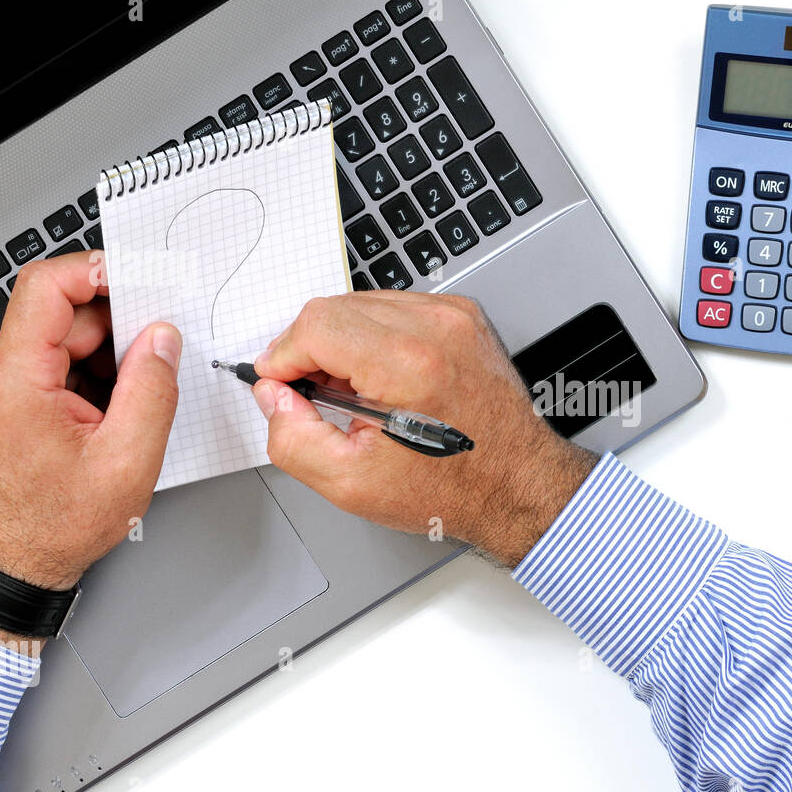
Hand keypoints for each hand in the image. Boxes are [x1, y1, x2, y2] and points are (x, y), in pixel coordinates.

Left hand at [0, 253, 181, 644]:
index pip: (48, 287)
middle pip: (60, 315)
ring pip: (57, 340)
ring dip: (101, 360)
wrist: (11, 564)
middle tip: (153, 362)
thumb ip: (152, 389)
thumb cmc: (55, 525)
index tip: (139, 280)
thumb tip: (160, 339)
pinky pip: (47, 364)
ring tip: (124, 410)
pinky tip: (103, 417)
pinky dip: (83, 378)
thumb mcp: (128, 459)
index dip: (98, 273)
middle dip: (115, 331)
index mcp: (13, 380)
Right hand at [251, 292, 595, 565]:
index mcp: (409, 365)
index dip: (283, 357)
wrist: (517, 484)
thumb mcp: (352, 485)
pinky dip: (376, 337)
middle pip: (334, 309)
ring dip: (343, 342)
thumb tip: (273, 398)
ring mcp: (453, 317)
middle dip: (309, 350)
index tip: (280, 384)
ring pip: (362, 304)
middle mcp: (435, 330)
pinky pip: (396, 308)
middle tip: (315, 396)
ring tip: (356, 392)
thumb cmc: (453, 488)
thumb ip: (294, 438)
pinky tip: (385, 378)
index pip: (315, 326)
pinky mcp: (463, 317)